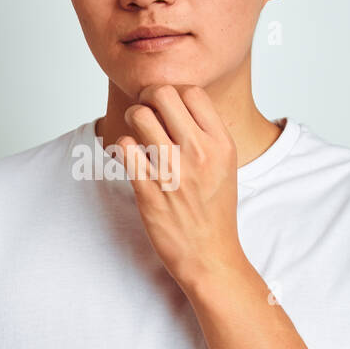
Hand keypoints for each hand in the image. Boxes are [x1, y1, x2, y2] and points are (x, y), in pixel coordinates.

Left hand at [117, 84, 244, 289]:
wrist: (209, 255)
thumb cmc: (214, 209)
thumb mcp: (226, 166)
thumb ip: (207, 134)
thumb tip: (178, 102)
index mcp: (221, 145)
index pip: (192, 92)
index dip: (175, 94)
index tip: (168, 108)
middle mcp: (198, 154)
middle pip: (163, 95)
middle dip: (148, 98)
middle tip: (146, 112)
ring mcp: (172, 172)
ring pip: (140, 116)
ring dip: (133, 119)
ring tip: (137, 133)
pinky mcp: (148, 190)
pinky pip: (125, 148)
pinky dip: (124, 147)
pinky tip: (132, 158)